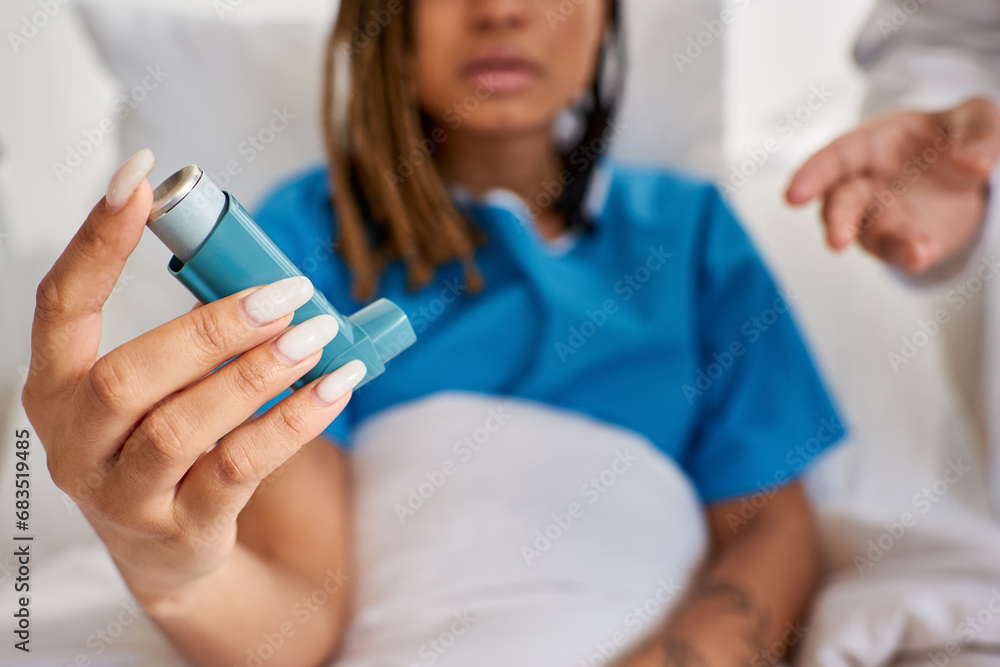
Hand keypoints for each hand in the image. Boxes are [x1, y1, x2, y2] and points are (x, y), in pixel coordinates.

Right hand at [21, 150, 363, 602]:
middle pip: (128, 376)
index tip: (139, 178)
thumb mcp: (160, 389)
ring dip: (256, 375)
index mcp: (58, 388)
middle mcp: (76, 442)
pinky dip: (290, 423)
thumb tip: (269, 275)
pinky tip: (333, 387)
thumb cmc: (170, 446)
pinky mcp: (180, 530)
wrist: (171, 552)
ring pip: (181, 427)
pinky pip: (239, 470)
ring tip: (315, 336)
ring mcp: (122, 495)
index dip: (96, 241)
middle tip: (285, 292)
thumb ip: (193, 339)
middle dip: (211, 329)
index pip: (61, 305)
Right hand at [786, 97, 999, 272]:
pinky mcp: (896, 240)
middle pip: (839, 203)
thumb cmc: (951, 136)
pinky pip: (896, 250)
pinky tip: (923, 255)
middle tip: (836, 241)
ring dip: (887, 246)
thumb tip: (973, 163)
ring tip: (916, 253)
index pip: (834, 158)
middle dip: (837, 221)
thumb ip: (977, 132)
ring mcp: (877, 216)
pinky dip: (907, 255)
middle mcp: (863, 183)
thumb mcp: (973, 119)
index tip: (793, 195)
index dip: (811, 175)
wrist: (962, 172)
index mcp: (870, 144)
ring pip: (866, 234)